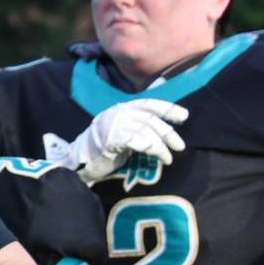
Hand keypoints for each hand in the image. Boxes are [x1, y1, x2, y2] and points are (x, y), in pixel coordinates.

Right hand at [44, 99, 187, 184]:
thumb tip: (166, 132)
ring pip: (145, 131)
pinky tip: (156, 155)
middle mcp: (118, 112)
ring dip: (160, 146)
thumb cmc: (105, 149)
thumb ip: (141, 128)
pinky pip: (134, 140)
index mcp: (123, 108)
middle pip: (150, 119)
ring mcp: (113, 124)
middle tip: (180, 146)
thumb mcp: (125, 132)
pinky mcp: (110, 138)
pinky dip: (148, 147)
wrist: (79, 160)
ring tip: (168, 158)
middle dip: (168, 133)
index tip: (184, 116)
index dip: (168, 109)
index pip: (149, 104)